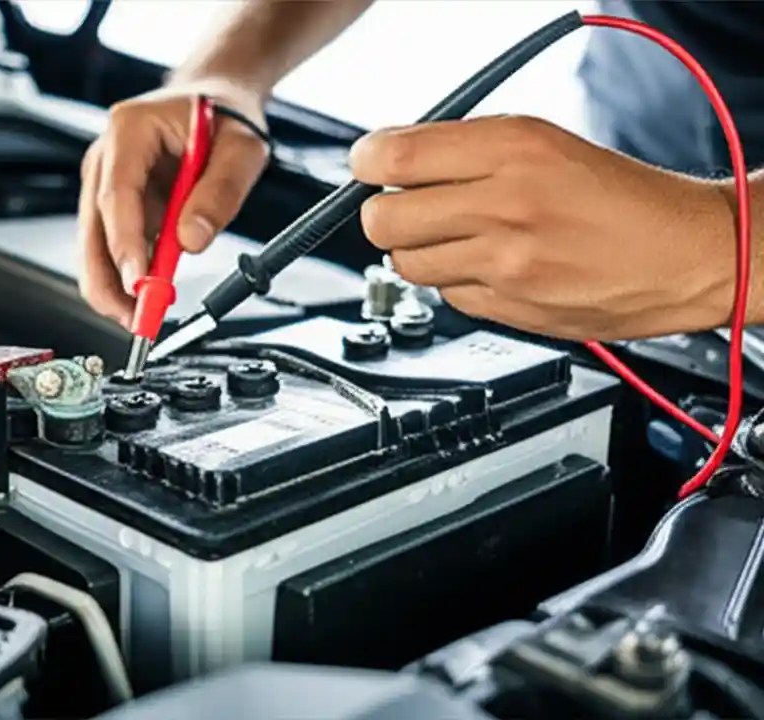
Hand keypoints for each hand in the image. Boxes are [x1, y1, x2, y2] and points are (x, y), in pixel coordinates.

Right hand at [77, 80, 270, 324]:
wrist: (217, 100)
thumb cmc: (224, 117)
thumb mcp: (241, 149)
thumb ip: (220, 192)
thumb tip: (192, 240)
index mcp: (130, 130)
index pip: (117, 194)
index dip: (124, 243)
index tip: (138, 281)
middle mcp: (107, 155)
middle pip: (93, 226)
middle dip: (109, 278)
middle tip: (133, 317)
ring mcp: (106, 180)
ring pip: (95, 243)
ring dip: (113, 283)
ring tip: (140, 317)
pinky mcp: (115, 204)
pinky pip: (112, 245)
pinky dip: (125, 274)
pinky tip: (141, 298)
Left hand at [349, 115, 735, 340]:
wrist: (682, 254)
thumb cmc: (616, 194)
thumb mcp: (541, 141)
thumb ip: (463, 149)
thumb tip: (389, 160)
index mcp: (512, 151)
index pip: (394, 157)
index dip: (367, 163)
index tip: (367, 166)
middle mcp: (504, 206)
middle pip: (382, 221)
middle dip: (384, 213)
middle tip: (405, 207)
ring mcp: (505, 264)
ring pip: (405, 265)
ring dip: (417, 251)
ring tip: (455, 238)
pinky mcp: (508, 308)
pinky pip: (446, 296)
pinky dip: (455, 282)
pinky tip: (490, 266)